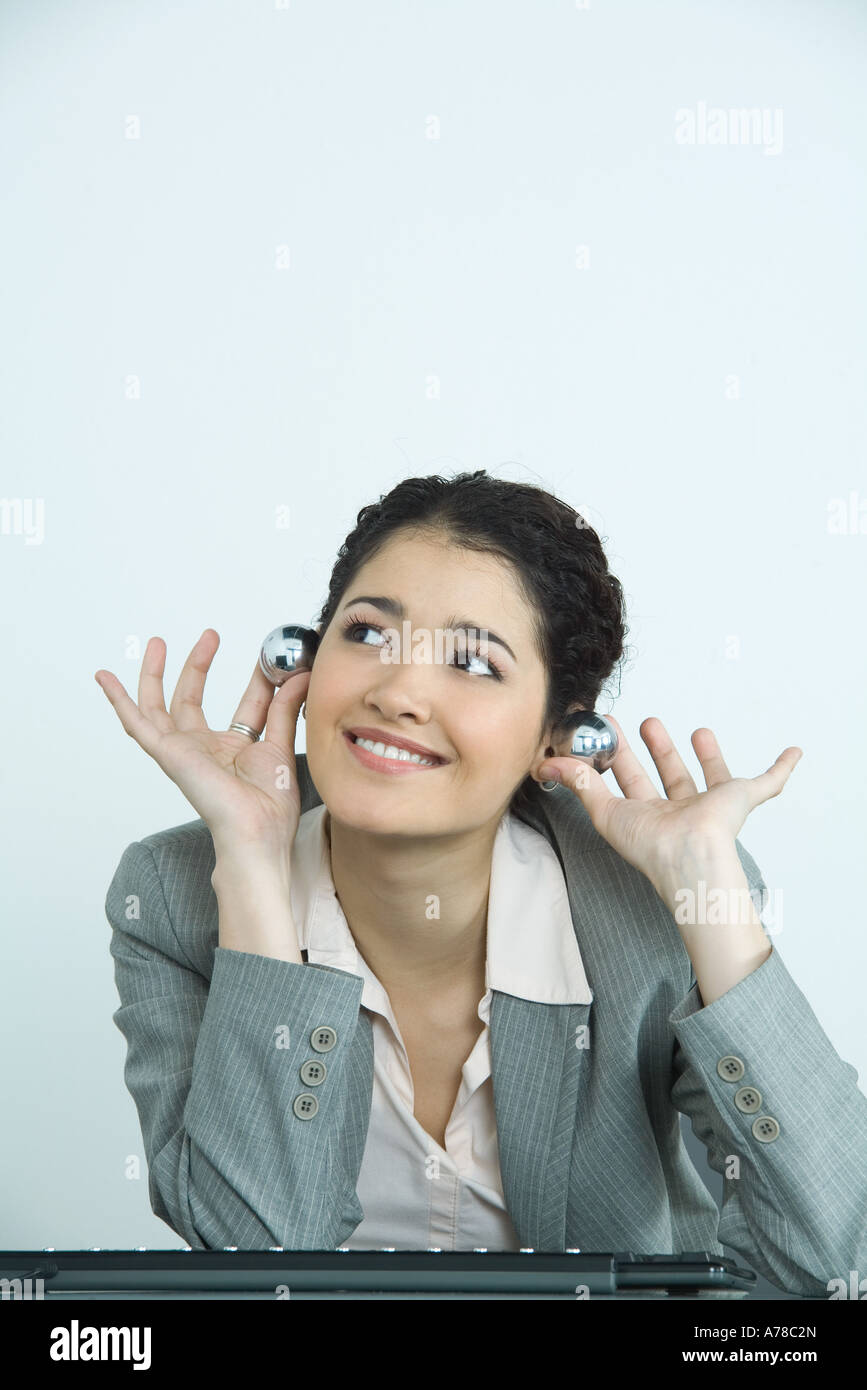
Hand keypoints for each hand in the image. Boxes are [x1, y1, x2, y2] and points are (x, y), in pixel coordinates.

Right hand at [95, 629, 310, 855]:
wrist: (256, 831)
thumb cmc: (269, 805)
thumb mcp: (280, 746)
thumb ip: (284, 710)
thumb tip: (297, 676)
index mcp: (234, 750)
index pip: (244, 705)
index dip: (256, 679)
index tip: (270, 659)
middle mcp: (205, 749)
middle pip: (192, 699)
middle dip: (198, 665)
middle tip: (209, 635)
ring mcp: (182, 751)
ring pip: (158, 705)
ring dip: (155, 673)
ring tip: (157, 642)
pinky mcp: (167, 753)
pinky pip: (136, 724)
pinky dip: (119, 700)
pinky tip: (106, 678)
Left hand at [538, 715, 801, 894]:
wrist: (691, 858)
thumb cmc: (652, 846)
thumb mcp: (605, 811)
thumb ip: (579, 783)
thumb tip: (546, 761)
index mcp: (649, 816)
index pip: (630, 781)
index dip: (618, 756)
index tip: (608, 728)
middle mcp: (681, 813)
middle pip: (669, 776)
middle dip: (659, 749)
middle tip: (647, 721)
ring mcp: (713, 807)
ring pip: (711, 776)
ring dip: (707, 755)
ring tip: (699, 729)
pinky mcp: (742, 799)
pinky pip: (768, 783)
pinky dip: (782, 769)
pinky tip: (792, 753)